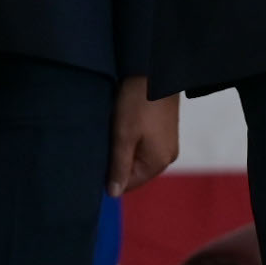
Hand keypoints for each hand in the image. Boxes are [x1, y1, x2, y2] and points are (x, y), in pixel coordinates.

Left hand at [107, 75, 180, 195]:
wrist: (156, 70)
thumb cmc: (138, 102)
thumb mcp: (123, 135)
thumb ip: (118, 166)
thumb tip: (113, 194)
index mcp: (158, 163)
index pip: (128, 184)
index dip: (109, 174)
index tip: (97, 156)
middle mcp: (167, 157)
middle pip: (134, 171)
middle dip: (117, 160)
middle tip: (104, 141)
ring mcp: (167, 144)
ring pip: (138, 156)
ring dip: (123, 148)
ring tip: (114, 130)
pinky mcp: (165, 131)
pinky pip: (145, 144)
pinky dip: (132, 138)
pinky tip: (123, 124)